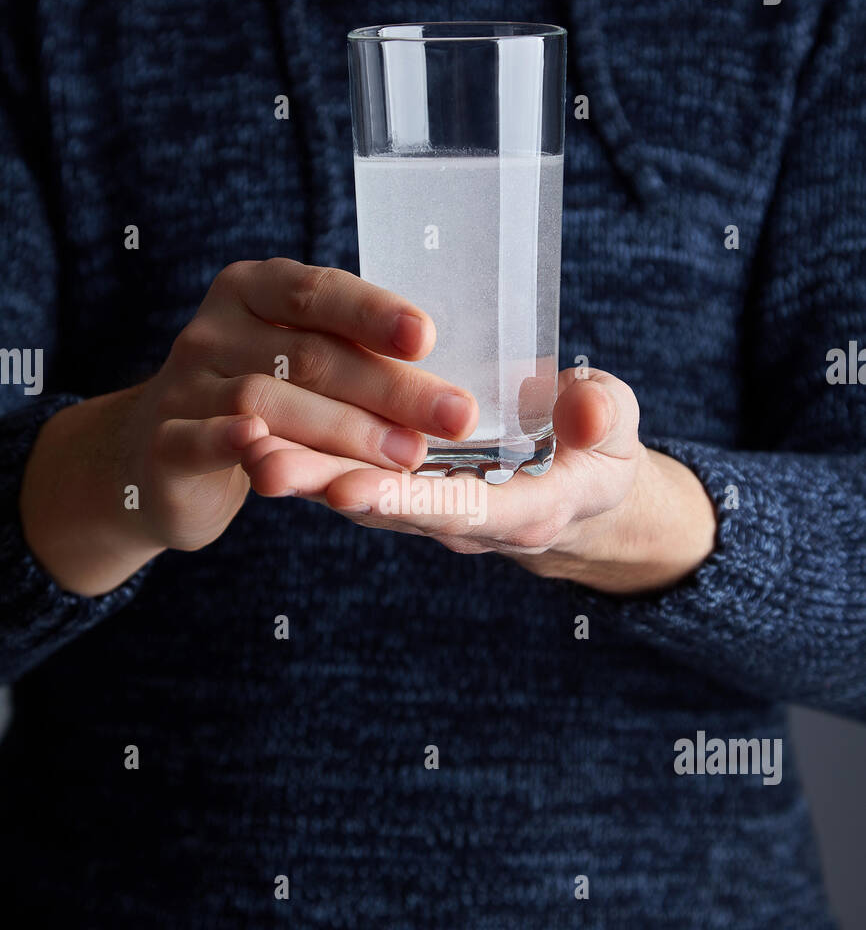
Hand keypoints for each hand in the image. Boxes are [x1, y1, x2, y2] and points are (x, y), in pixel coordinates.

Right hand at [19, 259, 477, 595]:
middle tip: (454, 417)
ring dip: (343, 430)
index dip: (373, 312)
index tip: (427, 337)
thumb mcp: (302, 363)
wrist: (159, 456)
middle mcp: (214, 327)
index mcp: (254, 290)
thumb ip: (358, 355)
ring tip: (407, 457)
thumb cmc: (261, 400)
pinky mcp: (164, 443)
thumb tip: (459, 379)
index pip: (318, 291)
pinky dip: (238, 444)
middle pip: (308, 353)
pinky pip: (203, 440)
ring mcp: (184, 384)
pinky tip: (277, 464)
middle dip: (389, 387)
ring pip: (267, 401)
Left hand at [242, 365, 716, 594]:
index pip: (458, 510)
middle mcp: (465, 520)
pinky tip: (260, 426)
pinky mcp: (405, 486)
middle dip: (327, 488)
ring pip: (359, 490)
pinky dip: (310, 453)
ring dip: (302, 471)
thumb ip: (603, 415)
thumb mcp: (619, 429)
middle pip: (388, 508)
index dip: (402, 501)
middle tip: (265, 468)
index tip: (349, 488)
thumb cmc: (601, 450)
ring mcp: (430, 508)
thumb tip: (583, 409)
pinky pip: (354, 471)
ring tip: (242, 445)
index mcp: (525, 509)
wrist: (579, 489)